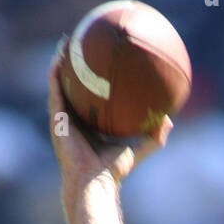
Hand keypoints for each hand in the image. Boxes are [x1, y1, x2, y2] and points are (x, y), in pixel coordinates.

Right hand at [47, 48, 171, 187]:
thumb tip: (169, 120)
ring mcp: (63, 119)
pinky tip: (60, 57)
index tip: (102, 66)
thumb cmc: (113, 171)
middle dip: (77, 68)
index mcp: (90, 127)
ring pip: (59, 85)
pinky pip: (54, 90)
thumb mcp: (138, 149)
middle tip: (84, 47)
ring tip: (67, 43)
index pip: (91, 101)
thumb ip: (153, 137)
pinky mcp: (56, 118)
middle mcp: (75, 121)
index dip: (95, 84)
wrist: (93, 181)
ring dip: (62, 64)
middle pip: (74, 88)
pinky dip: (55, 73)